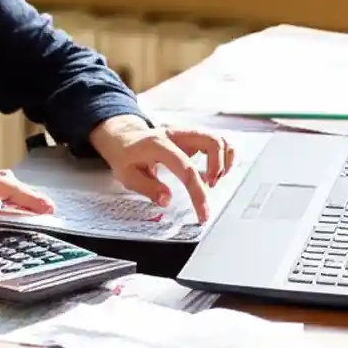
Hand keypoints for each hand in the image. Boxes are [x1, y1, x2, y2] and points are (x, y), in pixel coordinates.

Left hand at [87, 115, 235, 222]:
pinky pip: (218, 141)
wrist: (123, 137)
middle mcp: (177, 134)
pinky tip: (216, 171)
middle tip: (210, 188)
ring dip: (223, 162)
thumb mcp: (127, 175)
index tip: (203, 213)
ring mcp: (186, 133)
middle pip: (212, 142)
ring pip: (219, 139)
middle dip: (217, 169)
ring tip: (213, 180)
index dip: (198, 193)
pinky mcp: (192, 137)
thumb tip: (166, 199)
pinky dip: (224, 156)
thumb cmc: (125, 155)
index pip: (186, 169)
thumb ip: (148, 188)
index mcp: (159, 144)